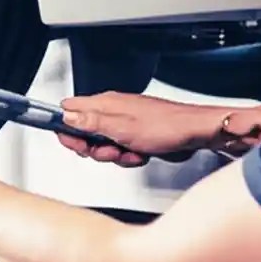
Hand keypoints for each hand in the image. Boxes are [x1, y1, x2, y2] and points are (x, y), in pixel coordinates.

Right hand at [56, 92, 224, 167]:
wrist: (194, 133)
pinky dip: (127, 157)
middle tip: (107, 151)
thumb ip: (90, 123)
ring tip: (128, 153)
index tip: (71, 141)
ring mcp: (124, 123)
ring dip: (113, 155)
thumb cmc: (165, 126)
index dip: (65, 127)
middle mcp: (112, 111)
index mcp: (105, 103)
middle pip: (84, 132)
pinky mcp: (134, 135)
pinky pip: (119, 150)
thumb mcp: (121, 128)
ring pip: (102, 145)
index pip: (70, 110)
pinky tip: (139, 155)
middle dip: (93, 148)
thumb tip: (66, 116)